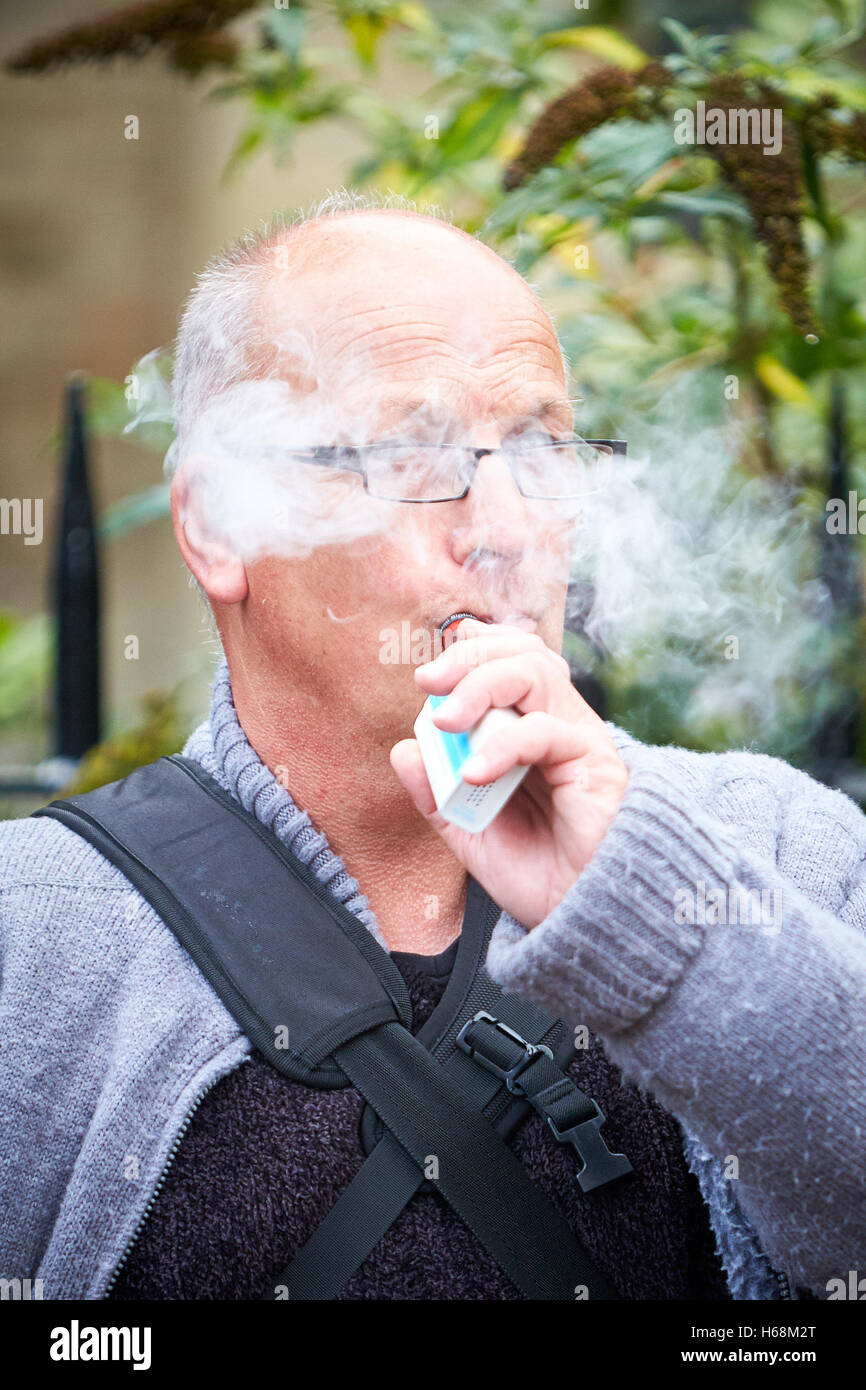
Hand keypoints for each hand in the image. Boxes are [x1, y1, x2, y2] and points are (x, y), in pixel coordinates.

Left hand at [389, 618, 628, 927]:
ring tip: (444, 722)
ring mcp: (580, 739)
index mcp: (533, 731)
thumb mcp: (471, 833)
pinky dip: (502, 744)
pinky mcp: (595, 764)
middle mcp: (560, 724)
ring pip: (536, 674)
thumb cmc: (538, 874)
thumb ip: (437, 794)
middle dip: (469, 658)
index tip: (435, 664)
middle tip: (427, 683)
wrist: (584, 922)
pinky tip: (473, 773)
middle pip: (523, 654)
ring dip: (480, 686)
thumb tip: (404, 750)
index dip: (477, 646)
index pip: (512, 660)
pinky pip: (545, 731)